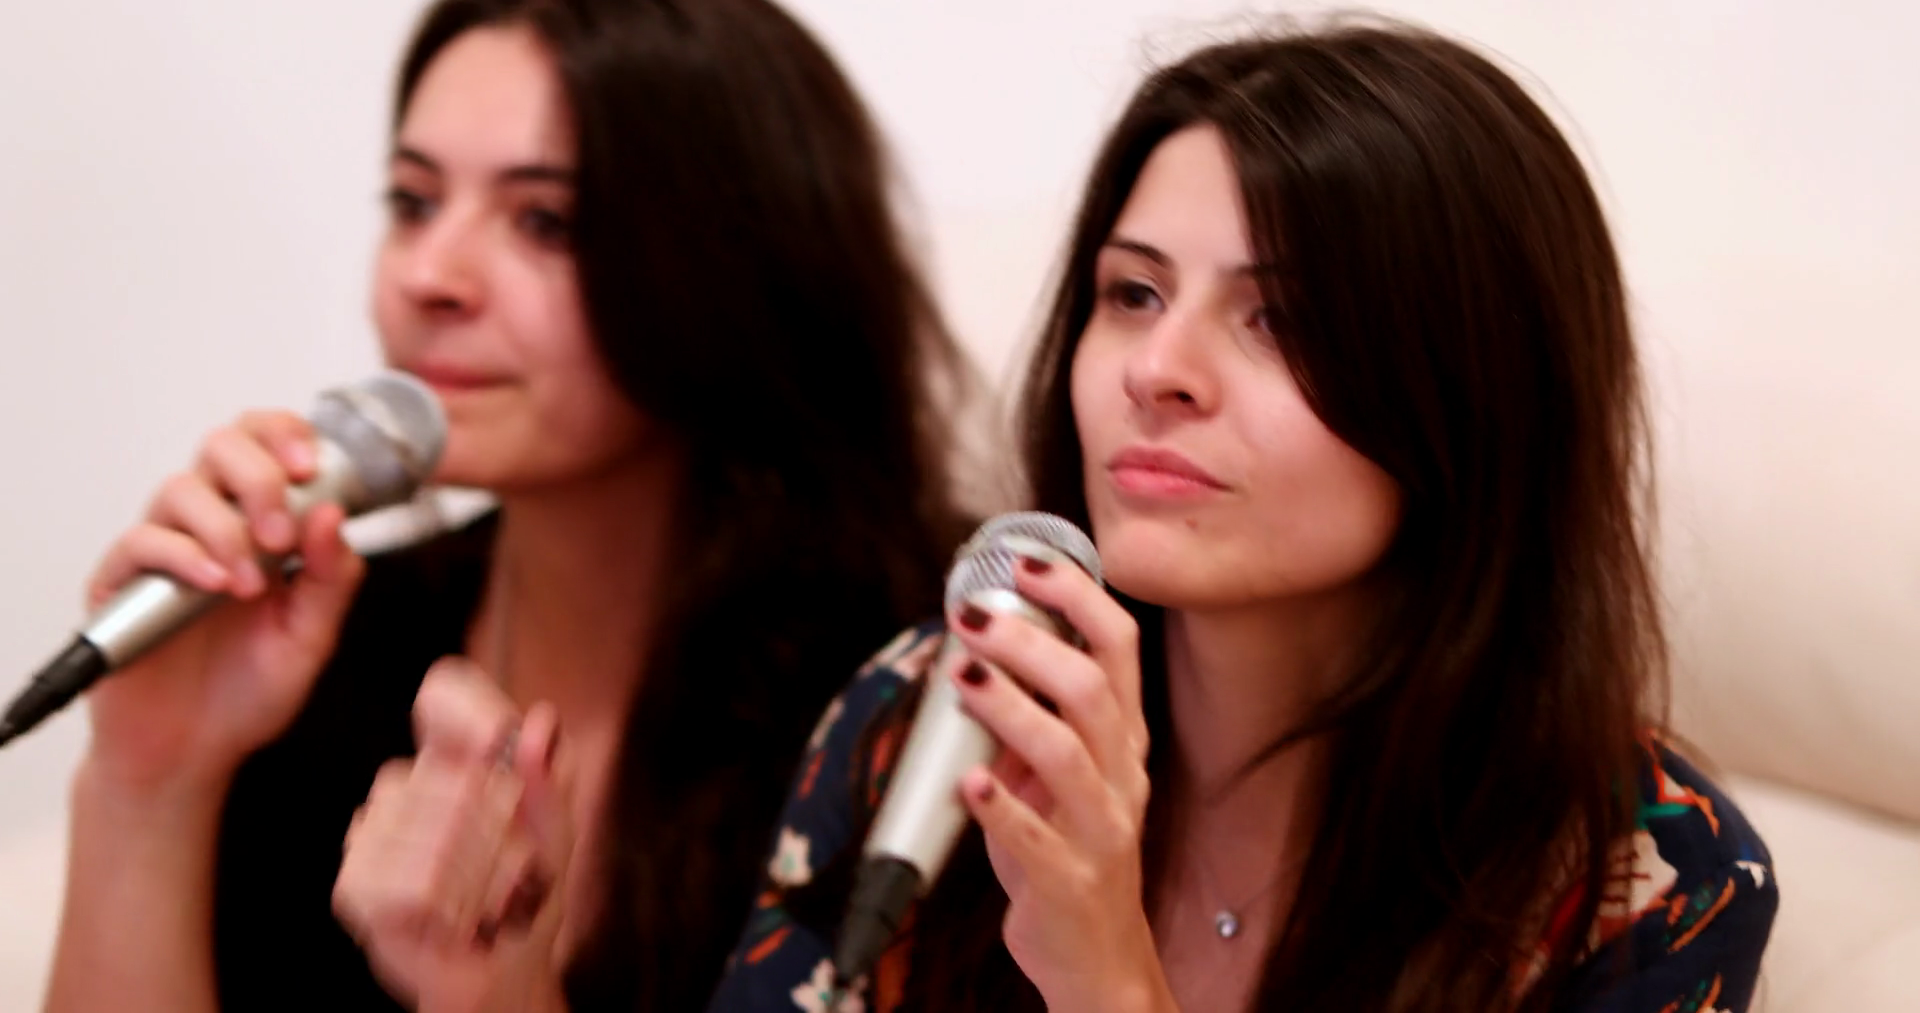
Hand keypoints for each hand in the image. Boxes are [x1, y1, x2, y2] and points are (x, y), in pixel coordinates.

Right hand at [80, 411, 363, 798]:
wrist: (195, 750)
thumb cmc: (251, 688)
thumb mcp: (312, 635)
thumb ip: (332, 577)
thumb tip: (332, 514)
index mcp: (261, 523)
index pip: (266, 444)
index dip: (287, 436)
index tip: (311, 466)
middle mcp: (211, 524)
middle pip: (222, 446)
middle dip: (260, 477)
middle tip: (282, 535)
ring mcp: (164, 550)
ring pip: (182, 489)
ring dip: (226, 528)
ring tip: (250, 584)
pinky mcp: (121, 583)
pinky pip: (141, 542)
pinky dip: (183, 556)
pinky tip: (213, 586)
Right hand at [334, 659, 574, 1012]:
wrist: (506, 967)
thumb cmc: (528, 891)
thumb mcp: (556, 829)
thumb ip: (552, 774)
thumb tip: (541, 720)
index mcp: (453, 758)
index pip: (444, 689)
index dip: (472, 707)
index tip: (498, 740)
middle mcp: (406, 786)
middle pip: (458, 778)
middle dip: (502, 833)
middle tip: (510, 863)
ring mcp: (373, 835)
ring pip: (438, 834)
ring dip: (482, 878)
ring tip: (484, 896)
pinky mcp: (355, 886)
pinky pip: (413, 883)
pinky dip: (451, 908)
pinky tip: (454, 918)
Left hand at [947, 555, 1174, 1012]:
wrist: (1095, 957)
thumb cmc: (1066, 849)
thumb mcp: (1056, 775)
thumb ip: (1027, 715)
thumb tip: (974, 647)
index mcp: (1123, 738)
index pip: (1119, 646)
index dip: (1075, 596)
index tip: (1024, 562)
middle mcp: (1123, 775)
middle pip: (1094, 689)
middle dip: (1031, 643)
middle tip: (972, 617)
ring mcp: (1103, 830)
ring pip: (1068, 753)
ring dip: (1011, 708)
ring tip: (962, 676)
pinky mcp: (1071, 881)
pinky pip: (1036, 839)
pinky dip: (1000, 806)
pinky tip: (969, 780)